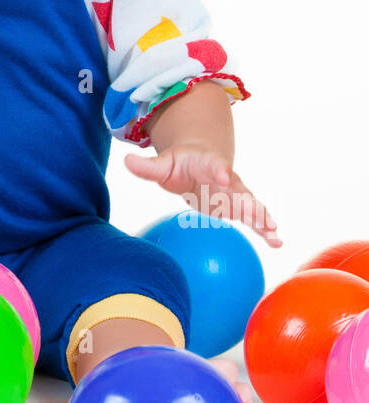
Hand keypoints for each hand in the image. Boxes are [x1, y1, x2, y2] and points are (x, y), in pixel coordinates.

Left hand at [124, 144, 281, 246]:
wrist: (202, 160)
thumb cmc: (181, 162)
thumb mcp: (163, 163)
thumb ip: (148, 166)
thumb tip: (126, 161)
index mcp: (208, 164)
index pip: (215, 166)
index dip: (219, 170)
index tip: (225, 175)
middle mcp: (227, 178)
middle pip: (238, 189)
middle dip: (248, 201)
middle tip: (257, 213)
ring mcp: (235, 193)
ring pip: (251, 206)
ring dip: (263, 219)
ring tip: (275, 234)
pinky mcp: (239, 207)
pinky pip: (254, 218)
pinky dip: (265, 229)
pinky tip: (276, 242)